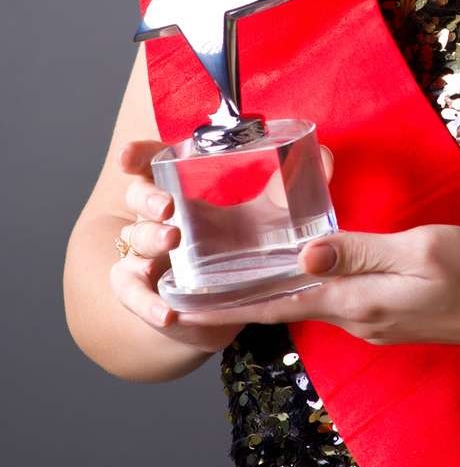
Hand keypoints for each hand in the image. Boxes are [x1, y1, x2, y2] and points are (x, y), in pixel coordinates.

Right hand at [109, 138, 324, 353]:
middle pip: (137, 197)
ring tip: (172, 240)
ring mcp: (148, 256)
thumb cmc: (239, 248)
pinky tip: (167, 311)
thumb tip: (323, 155)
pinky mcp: (150, 294)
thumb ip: (292, 187)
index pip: (154, 164)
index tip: (129, 155)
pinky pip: (135, 296)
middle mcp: (159, 219)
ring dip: (148, 238)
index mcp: (183, 191)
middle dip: (146, 196)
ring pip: (133, 241)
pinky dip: (147, 304)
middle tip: (168, 204)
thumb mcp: (267, 215)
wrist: (225, 303)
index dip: (138, 156)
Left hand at [178, 217, 459, 353]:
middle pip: (286, 305)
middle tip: (190, 282)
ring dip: (268, 293)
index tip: (184, 301)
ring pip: (308, 304)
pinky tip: (294, 273)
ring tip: (228, 274)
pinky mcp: (387, 318)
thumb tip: (305, 254)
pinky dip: (302, 291)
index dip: (230, 301)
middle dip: (238, 296)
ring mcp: (373, 323)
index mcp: (360, 301)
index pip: (280, 301)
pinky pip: (332, 303)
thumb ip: (363, 251)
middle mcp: (358, 319)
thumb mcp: (422, 250)